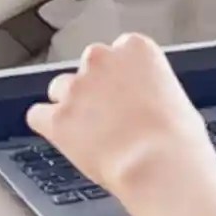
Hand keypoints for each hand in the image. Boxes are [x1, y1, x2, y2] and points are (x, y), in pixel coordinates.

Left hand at [26, 34, 215, 201]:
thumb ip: (151, 89)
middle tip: (109, 116)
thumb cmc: (177, 140)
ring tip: (89, 133)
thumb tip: (145, 103)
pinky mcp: (57, 117)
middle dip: (94, 88)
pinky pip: (38, 115)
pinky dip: (48, 127)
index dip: (122, 76)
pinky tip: (63, 139)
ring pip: (60, 89)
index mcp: (136, 48)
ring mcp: (75, 87)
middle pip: (87, 67)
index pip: (119, 51)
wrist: (159, 166)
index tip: (126, 93)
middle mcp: (102, 59)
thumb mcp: (176, 99)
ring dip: (70, 107)